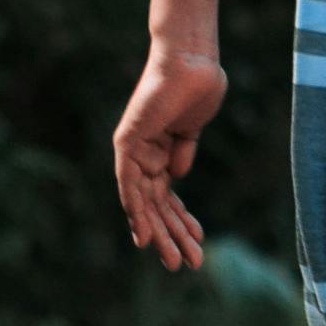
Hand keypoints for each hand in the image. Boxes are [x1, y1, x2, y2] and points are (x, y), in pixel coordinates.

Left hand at [111, 45, 225, 269]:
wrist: (192, 59)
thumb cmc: (197, 85)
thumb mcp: (193, 127)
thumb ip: (184, 150)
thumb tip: (179, 176)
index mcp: (160, 152)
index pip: (167, 197)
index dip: (180, 222)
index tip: (195, 243)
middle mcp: (144, 155)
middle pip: (157, 205)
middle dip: (173, 236)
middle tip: (185, 266)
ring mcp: (134, 150)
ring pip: (144, 202)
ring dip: (159, 234)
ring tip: (174, 262)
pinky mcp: (128, 142)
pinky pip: (130, 184)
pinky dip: (136, 210)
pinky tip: (145, 236)